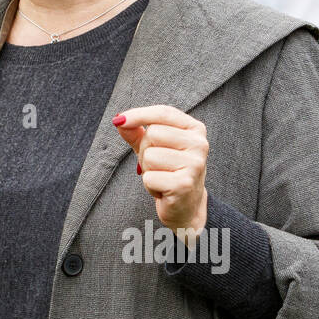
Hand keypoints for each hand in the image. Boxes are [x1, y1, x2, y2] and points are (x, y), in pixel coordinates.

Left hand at [114, 105, 208, 238]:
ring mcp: (194, 164)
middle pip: (153, 134)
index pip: (163, 112)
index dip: (139, 115)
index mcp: (195, 129)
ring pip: (149, 156)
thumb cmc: (168, 171)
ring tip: (161, 176)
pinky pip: (149, 177)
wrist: (186, 205)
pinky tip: (163, 190)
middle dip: (145, 150)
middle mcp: (199, 144)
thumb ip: (136, 132)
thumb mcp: (153, 147)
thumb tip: (119, 120)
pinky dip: (149, 185)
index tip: (120, 120)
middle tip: (158, 165)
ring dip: (147, 169)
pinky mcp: (184, 184)